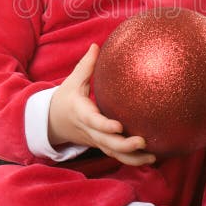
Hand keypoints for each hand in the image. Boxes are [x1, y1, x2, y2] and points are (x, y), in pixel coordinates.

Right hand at [48, 44, 155, 165]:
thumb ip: (86, 65)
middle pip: (106, 142)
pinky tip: (151, 159)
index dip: (105, 125)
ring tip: (152, 157)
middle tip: (142, 142)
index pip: (93, 121)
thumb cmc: (66, 98)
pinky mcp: (102, 145)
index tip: (118, 126)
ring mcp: (96, 140)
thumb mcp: (72, 81)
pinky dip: (132, 160)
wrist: (53, 122)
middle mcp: (89, 130)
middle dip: (124, 145)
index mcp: (81, 113)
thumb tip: (97, 45)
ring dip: (132, 157)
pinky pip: (116, 155)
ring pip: (113, 153)